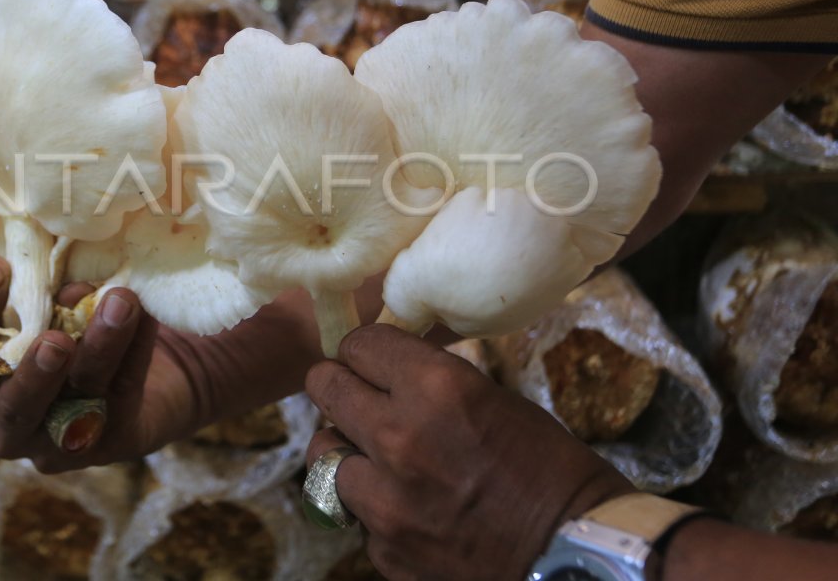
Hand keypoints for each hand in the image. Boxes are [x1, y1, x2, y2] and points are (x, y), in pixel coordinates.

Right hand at [0, 257, 206, 472]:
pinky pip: (124, 393)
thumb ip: (53, 302)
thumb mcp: (53, 315)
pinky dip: (137, 351)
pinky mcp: (112, 442)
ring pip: (80, 398)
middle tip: (56, 339)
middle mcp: (10, 423)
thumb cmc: (74, 337)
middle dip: (35, 373)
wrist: (144, 382)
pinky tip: (145, 316)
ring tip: (117, 305)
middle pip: (16, 406)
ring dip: (100, 348)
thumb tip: (73, 289)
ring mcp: (60, 442)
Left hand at [305, 324, 633, 580]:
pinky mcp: (382, 549)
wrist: (578, 555)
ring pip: (322, 453)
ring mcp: (384, 500)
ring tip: (374, 457)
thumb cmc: (554, 471)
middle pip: (324, 387)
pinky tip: (406, 507)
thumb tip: (390, 373)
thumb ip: (433, 385)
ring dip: (345, 450)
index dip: (365, 351)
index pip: (358, 345)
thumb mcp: (494, 401)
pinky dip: (370, 505)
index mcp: (436, 389)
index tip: (373, 360)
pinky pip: (352, 511)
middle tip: (357, 397)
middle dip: (338, 387)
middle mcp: (398, 438)